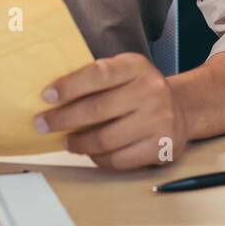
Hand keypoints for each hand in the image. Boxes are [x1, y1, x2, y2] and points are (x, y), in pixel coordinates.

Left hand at [35, 52, 189, 170]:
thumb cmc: (140, 91)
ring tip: (66, 142)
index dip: (69, 86)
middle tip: (42, 124)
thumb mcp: (124, 72)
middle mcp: (150, 90)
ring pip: (105, 139)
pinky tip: (89, 152)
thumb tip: (52, 97)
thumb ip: (96, 79)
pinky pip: (118, 159)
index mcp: (136, 67)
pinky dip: (98, 158)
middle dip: (63, 119)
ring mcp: (158, 120)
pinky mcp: (161, 146)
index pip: (98, 74)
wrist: (182, 109)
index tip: (46, 96)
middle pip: (97, 110)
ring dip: (78, 143)